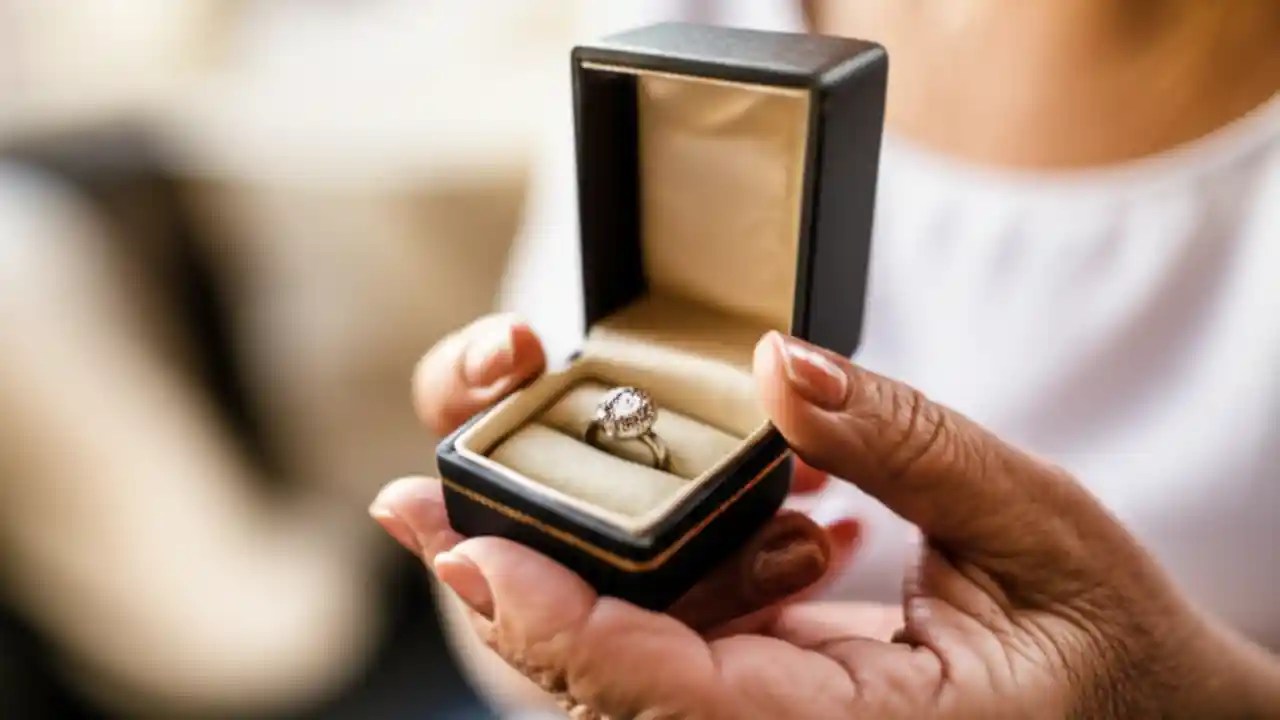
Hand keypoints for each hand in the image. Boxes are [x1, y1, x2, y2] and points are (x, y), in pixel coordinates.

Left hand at [375, 328, 1279, 717]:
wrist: (1148, 717)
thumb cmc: (1111, 636)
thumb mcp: (1040, 523)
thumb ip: (912, 444)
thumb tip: (782, 364)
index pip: (686, 700)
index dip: (570, 629)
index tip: (471, 553)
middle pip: (618, 693)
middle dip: (511, 598)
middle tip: (415, 504)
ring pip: (633, 671)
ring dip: (560, 578)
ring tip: (485, 494)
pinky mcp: (784, 697)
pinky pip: (682, 647)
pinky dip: (649, 574)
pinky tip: (675, 508)